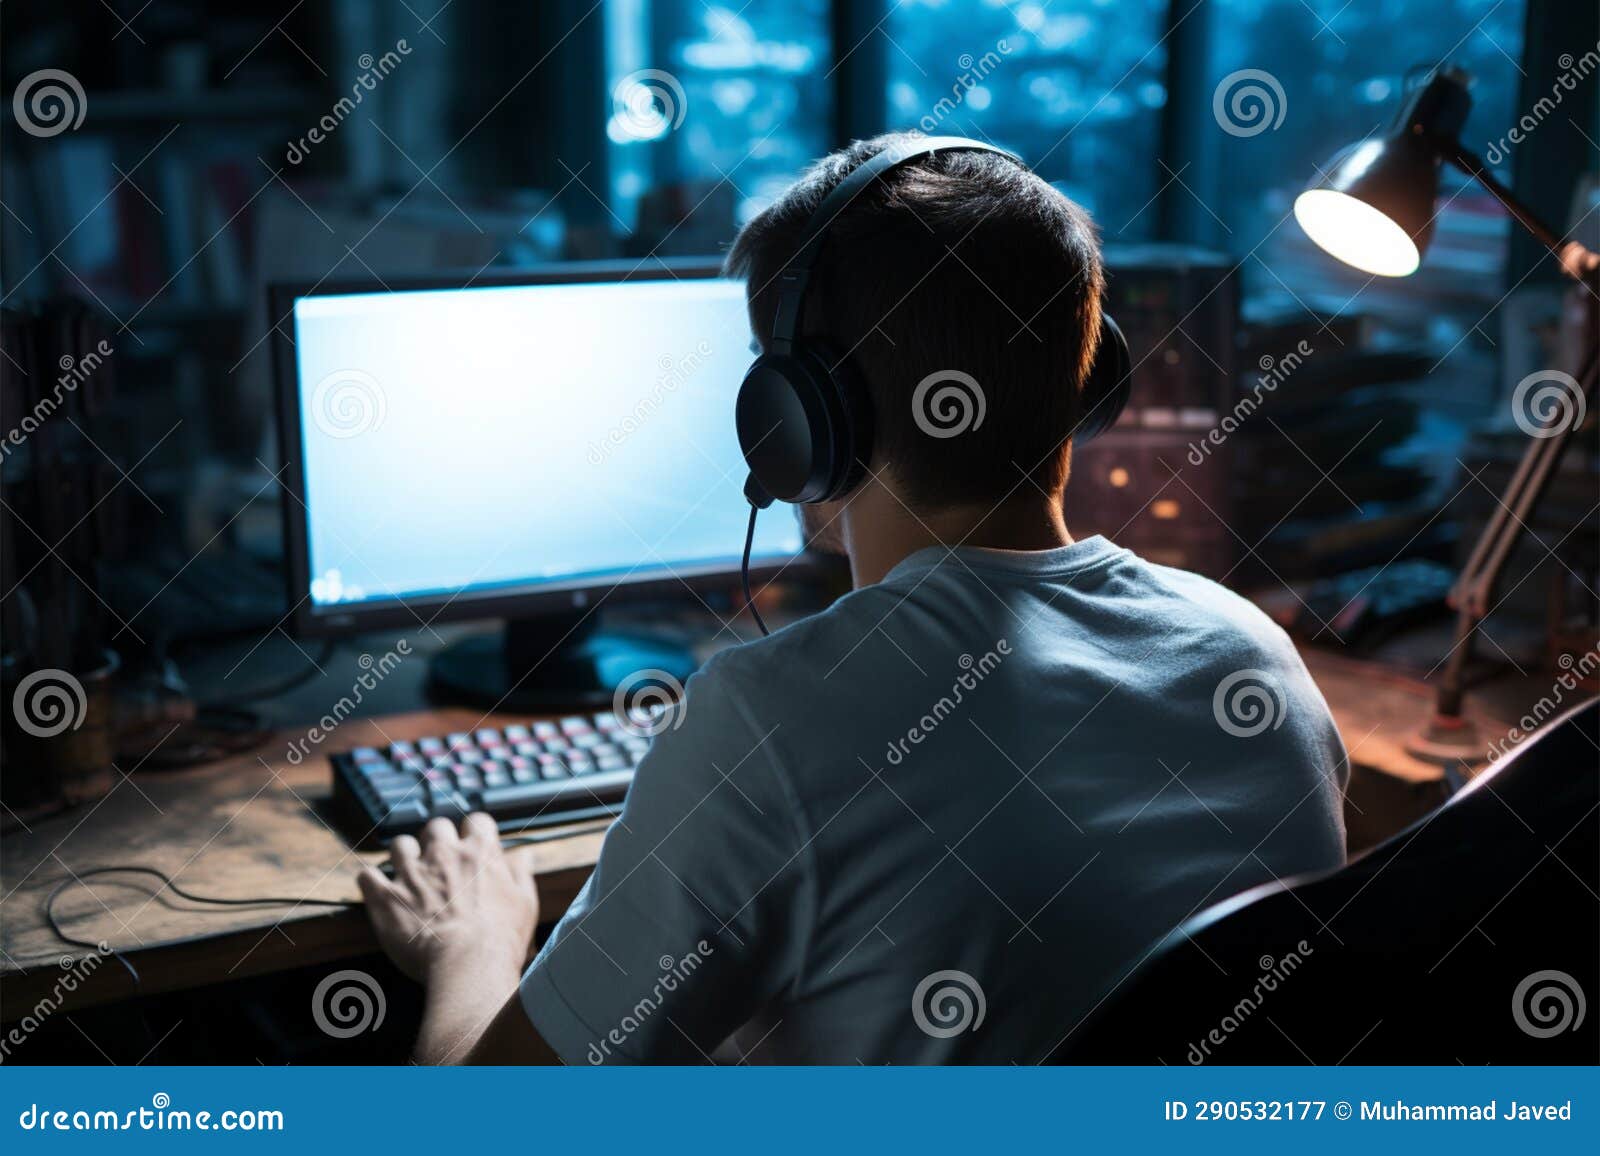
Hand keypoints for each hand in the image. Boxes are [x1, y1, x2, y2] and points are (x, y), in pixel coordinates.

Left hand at [358, 813, 539, 985]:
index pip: (476, 821)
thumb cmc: (501, 938)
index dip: (473, 833)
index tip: (472, 847)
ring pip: (400, 845)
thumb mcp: (525, 902)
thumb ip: (520, 873)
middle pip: (436, 827)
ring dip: (403, 856)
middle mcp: (444, 854)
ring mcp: (412, 873)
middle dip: (437, 840)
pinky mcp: (386, 896)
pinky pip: (367, 875)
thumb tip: (522, 855)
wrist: (468, 964)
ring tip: (407, 874)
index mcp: (480, 852)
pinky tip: (378, 890)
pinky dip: (371, 881)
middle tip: (439, 863)